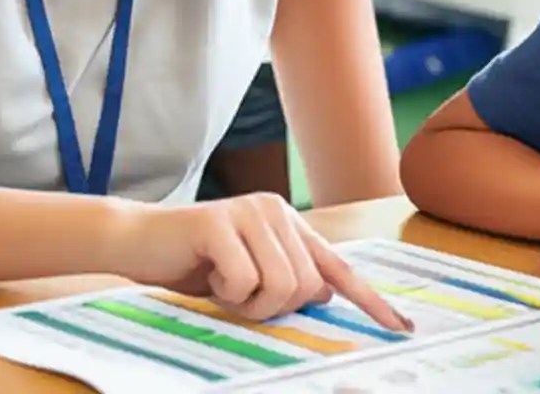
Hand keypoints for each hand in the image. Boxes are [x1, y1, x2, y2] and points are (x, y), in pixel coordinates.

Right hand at [116, 193, 413, 331]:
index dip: (370, 301)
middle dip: (271, 307)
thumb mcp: (248, 276)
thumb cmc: (193, 265)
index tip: (401, 328)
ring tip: (221, 285)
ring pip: (281, 286)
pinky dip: (225, 292)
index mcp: (287, 223)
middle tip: (236, 295)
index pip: (339, 267)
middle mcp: (275, 211)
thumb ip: (287, 277)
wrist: (137, 242)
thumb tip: (324, 293)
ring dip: (247, 303)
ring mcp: (249, 211)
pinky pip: (245, 281)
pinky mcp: (220, 221)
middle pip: (306, 287)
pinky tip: (206, 275)